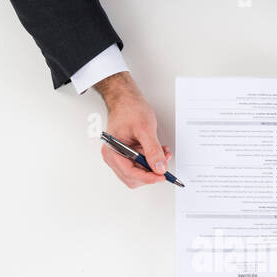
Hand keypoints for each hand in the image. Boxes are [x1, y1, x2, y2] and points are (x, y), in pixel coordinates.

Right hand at [99, 71, 171, 188]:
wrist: (126, 99)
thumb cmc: (129, 109)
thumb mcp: (145, 129)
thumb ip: (153, 150)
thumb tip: (159, 167)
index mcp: (112, 151)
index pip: (130, 173)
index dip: (148, 177)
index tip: (162, 176)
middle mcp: (113, 156)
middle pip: (133, 177)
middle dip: (150, 173)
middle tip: (164, 165)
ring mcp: (120, 156)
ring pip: (138, 173)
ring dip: (152, 167)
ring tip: (162, 155)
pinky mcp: (127, 154)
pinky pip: (140, 165)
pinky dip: (151, 161)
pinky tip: (158, 152)